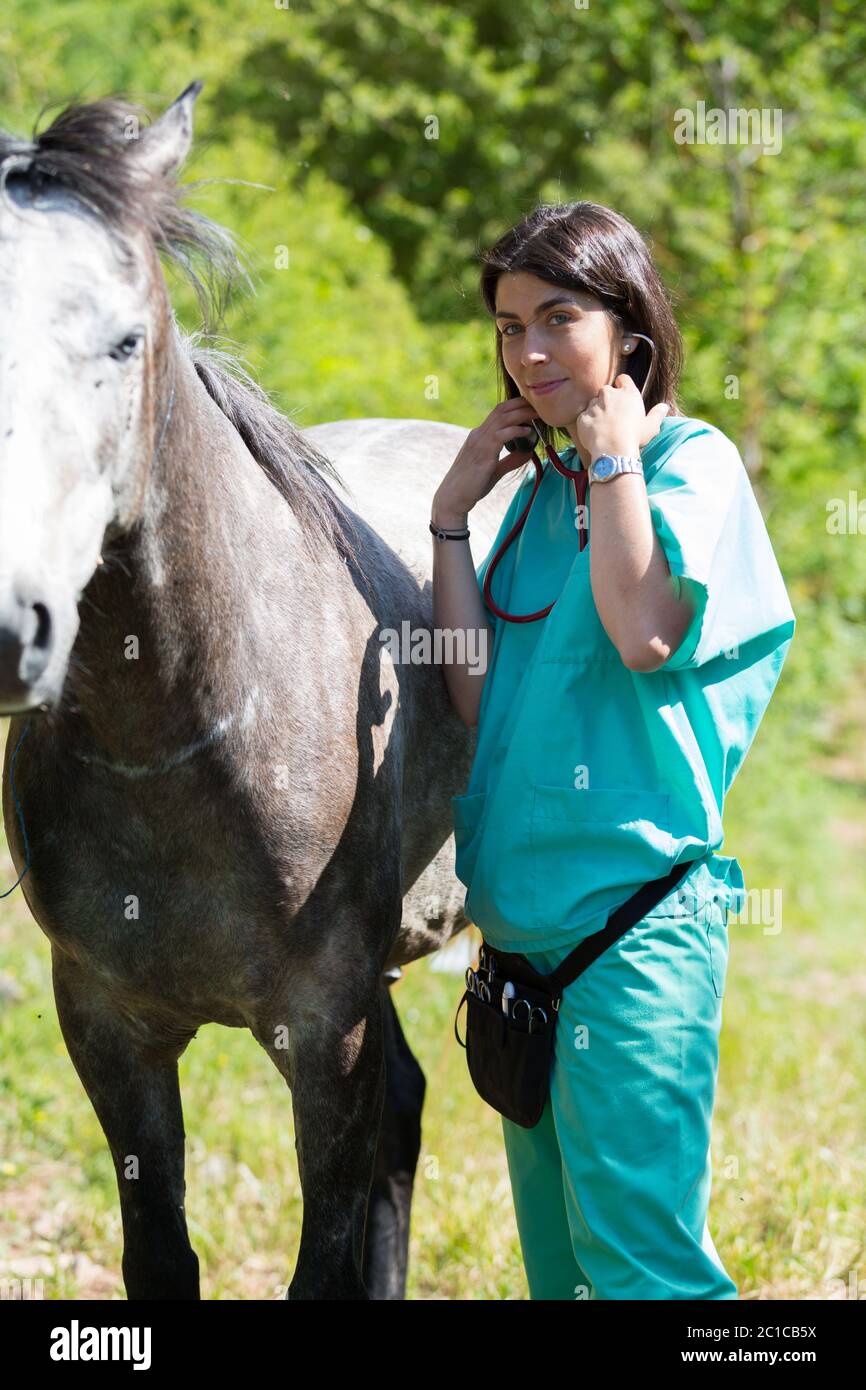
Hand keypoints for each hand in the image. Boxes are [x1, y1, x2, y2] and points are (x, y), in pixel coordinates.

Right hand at [433, 396, 537, 521]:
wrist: (453, 498)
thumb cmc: (471, 486)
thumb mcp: (494, 470)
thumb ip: (510, 461)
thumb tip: (528, 453)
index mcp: (479, 436)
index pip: (499, 412)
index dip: (517, 406)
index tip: (534, 408)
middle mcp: (478, 434)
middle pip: (502, 409)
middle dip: (522, 404)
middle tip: (541, 406)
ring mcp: (479, 442)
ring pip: (503, 418)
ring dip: (523, 414)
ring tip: (538, 414)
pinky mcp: (483, 452)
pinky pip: (502, 434)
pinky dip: (517, 430)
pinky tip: (528, 432)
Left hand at [576, 374, 669, 461]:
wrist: (613, 449)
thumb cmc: (635, 437)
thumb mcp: (651, 426)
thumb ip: (658, 414)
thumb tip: (664, 407)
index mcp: (628, 393)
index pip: (623, 378)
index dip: (622, 384)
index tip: (622, 394)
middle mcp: (609, 395)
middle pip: (606, 391)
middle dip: (608, 400)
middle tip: (613, 416)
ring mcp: (594, 405)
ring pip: (593, 403)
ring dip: (597, 411)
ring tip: (604, 428)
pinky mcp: (583, 416)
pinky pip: (585, 417)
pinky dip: (588, 423)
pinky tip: (595, 434)